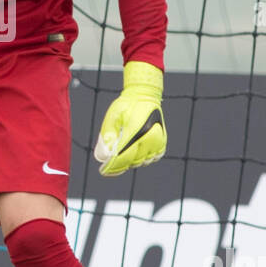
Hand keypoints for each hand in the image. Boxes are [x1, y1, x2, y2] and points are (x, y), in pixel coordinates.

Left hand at [94, 61, 165, 176]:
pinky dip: (143, 159)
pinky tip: (135, 155)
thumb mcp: (113, 115)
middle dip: (120, 165)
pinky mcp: (162, 142)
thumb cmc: (126, 105)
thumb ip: (107, 134)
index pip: (123, 156)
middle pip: (132, 161)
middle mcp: (149, 137)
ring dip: (131, 162)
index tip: (103, 170)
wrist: (145, 95)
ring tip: (121, 158)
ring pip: (142, 161)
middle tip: (109, 164)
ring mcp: (157, 141)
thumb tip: (102, 155)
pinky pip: (153, 158)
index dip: (112, 166)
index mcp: (136, 130)